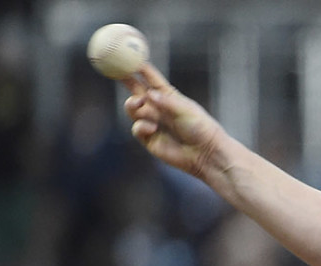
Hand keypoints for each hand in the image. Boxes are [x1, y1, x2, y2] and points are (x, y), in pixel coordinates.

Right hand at [121, 63, 223, 177]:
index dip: (140, 68)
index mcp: (169, 96)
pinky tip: (152, 128)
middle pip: (136, 90)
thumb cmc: (200, 128)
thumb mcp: (185, 110)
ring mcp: (152, 122)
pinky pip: (137, 128)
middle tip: (116, 71)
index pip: (151, 78)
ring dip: (133, 105)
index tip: (129, 56)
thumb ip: (166, 102)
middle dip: (125, 80)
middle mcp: (158, 107)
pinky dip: (141, 126)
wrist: (204, 153)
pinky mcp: (149, 138)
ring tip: (140, 104)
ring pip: (133, 109)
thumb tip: (148, 94)